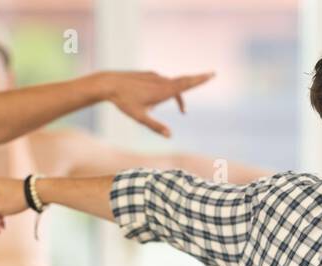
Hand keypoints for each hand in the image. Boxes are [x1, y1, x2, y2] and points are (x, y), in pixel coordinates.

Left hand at [100, 70, 214, 136]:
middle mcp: (161, 81)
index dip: (199, 80)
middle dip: (198, 79)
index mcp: (162, 91)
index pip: (185, 85)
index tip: (211, 75)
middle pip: (184, 80)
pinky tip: (154, 100)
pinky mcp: (149, 75)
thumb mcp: (140, 118)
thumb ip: (156, 126)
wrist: (109, 84)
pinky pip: (163, 83)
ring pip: (173, 85)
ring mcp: (155, 76)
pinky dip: (168, 91)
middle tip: (212, 74)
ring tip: (182, 111)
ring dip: (180, 96)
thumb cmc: (124, 102)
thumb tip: (170, 135)